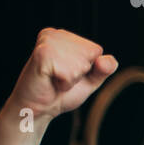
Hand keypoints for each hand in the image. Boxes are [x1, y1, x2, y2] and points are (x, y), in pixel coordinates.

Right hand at [0, 28, 118, 144]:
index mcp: (64, 36)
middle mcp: (55, 34)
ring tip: (54, 79)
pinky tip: (50, 81)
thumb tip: (103, 60)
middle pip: (91, 55)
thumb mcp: (91, 79)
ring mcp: (48, 43)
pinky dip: (65, 84)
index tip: (67, 74)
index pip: (96, 50)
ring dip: (71, 79)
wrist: (38, 110)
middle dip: (80, 73)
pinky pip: (71, 72)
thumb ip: (105, 68)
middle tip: (59, 78)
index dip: (88, 69)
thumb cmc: (62, 94)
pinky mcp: (42, 54)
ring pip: (82, 63)